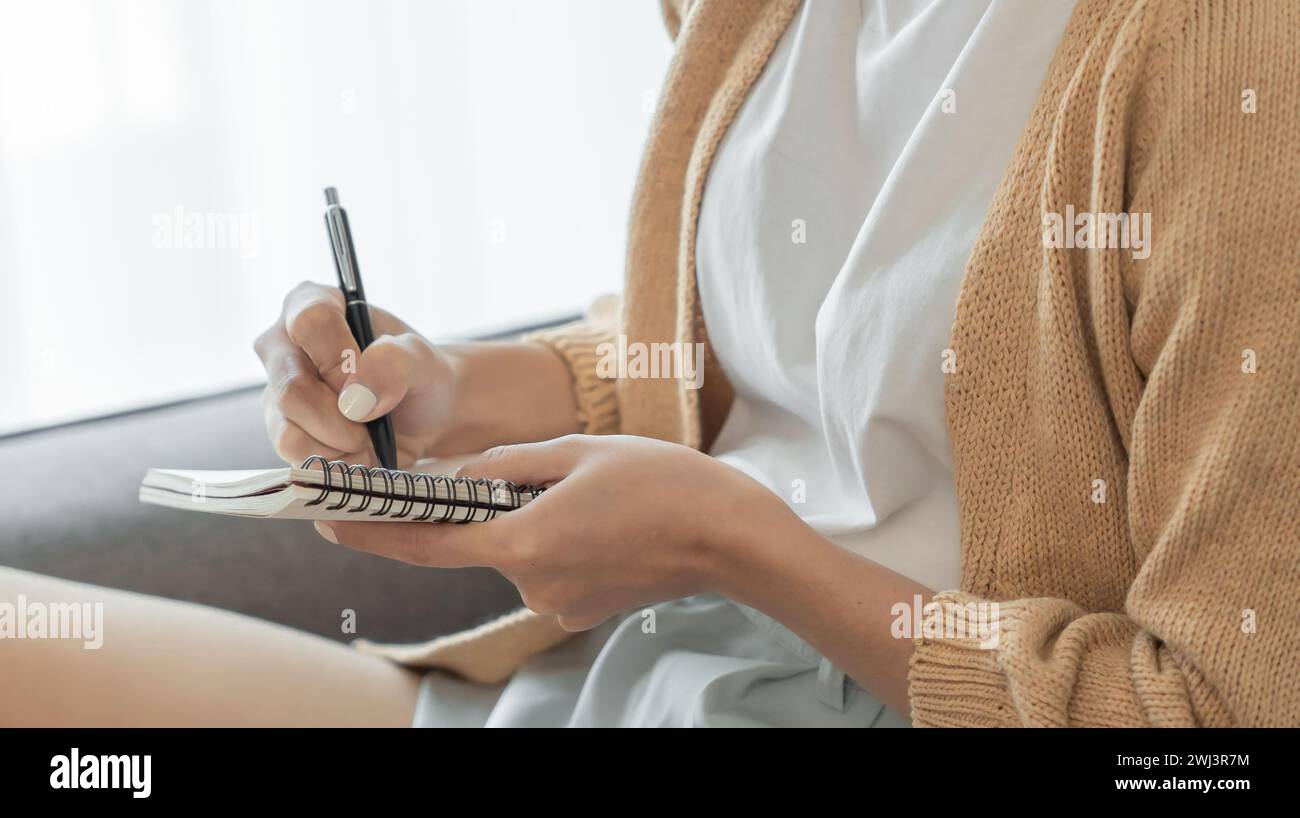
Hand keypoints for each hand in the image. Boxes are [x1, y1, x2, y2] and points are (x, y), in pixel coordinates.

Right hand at [253, 281, 580, 466]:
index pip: (309, 323)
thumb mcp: (421, 360)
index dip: (340, 360)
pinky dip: (336, 462)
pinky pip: (296, 455)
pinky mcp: (281, 429)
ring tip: (370, 437)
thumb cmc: (419, 375)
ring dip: (340, 444)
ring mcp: (277, 389)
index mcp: (312, 304)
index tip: (368, 384)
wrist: (425, 414)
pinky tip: (359, 452)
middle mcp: (283, 344)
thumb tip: (354, 398)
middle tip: (374, 422)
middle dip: (340, 419)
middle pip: (291, 388)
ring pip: (289, 430)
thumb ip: (394, 363)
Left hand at [315, 434, 801, 630]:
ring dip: (534, 518)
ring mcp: (558, 603)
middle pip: (483, 538)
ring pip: (519, 549)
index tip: (327, 520)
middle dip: (495, 503)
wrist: (731, 537)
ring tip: (593, 490)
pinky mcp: (581, 609)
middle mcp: (533, 583)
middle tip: (548, 471)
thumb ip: (507, 465)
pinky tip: (602, 518)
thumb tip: (460, 477)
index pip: (427, 542)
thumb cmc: (661, 483)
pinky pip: (549, 566)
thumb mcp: (577, 451)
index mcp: (525, 541)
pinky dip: (559, 538)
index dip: (372, 532)